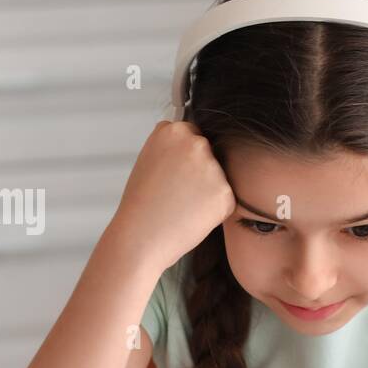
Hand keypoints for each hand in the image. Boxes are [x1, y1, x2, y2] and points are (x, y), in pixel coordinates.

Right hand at [109, 120, 234, 272]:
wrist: (141, 236)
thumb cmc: (141, 204)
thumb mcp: (149, 159)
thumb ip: (172, 147)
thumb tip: (193, 142)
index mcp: (173, 131)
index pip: (193, 134)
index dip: (185, 157)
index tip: (176, 171)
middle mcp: (196, 144)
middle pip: (209, 153)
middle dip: (199, 171)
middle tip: (177, 192)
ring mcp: (213, 168)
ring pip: (218, 177)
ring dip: (207, 190)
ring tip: (182, 205)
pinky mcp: (225, 193)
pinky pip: (224, 199)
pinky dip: (213, 209)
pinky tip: (192, 216)